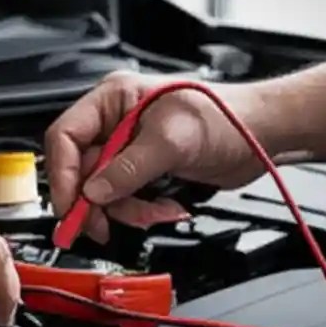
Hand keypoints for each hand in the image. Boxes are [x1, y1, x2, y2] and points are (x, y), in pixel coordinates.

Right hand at [44, 71, 271, 239]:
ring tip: (155, 213)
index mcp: (114, 99)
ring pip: (105, 191)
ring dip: (127, 210)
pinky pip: (129, 198)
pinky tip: (168, 208)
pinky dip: (144, 211)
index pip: (66, 136)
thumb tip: (93, 192)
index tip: (72, 207)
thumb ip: (128, 168)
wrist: (262, 135)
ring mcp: (132, 147)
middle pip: (81, 169)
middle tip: (100, 228)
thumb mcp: (172, 141)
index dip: (63, 174)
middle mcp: (117, 121)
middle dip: (95, 202)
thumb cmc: (227, 118)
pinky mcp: (148, 170)